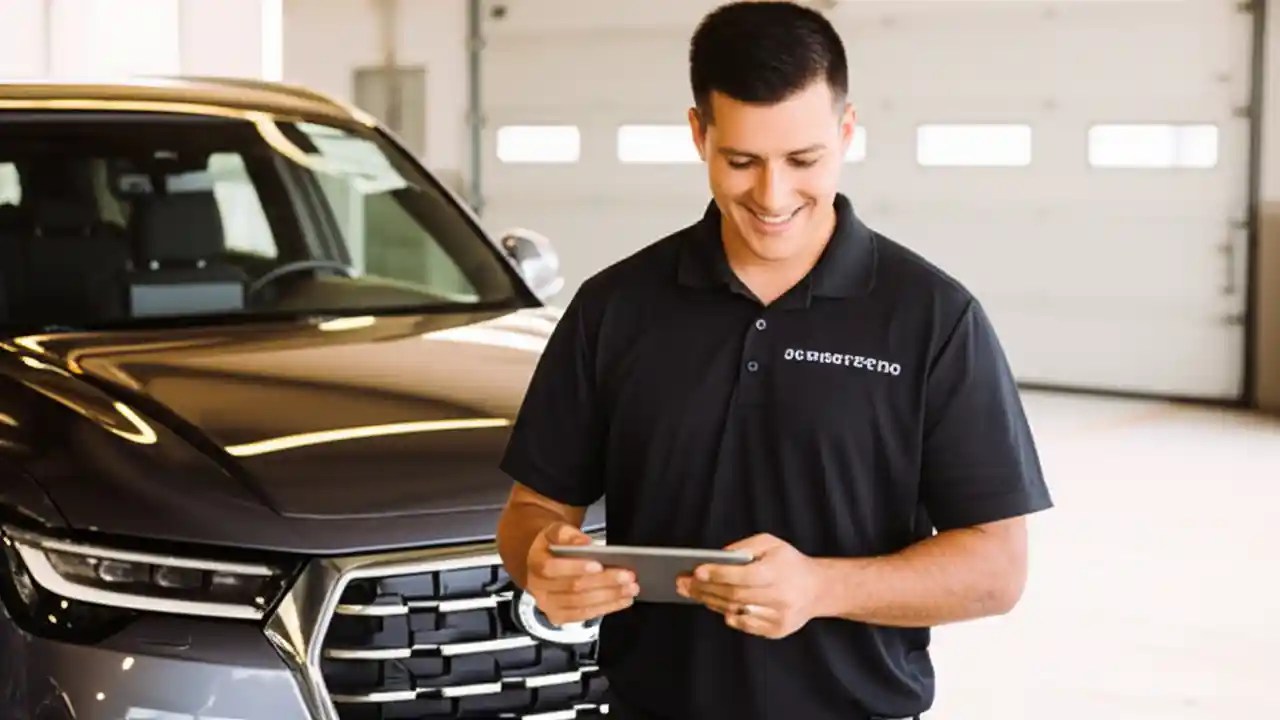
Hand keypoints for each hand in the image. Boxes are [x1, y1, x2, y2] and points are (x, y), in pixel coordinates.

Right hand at [524, 522, 639, 625]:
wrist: (539, 559)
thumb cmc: (551, 544)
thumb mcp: (555, 530)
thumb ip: (568, 534)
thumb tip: (583, 543)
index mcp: (535, 563)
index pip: (553, 568)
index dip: (576, 567)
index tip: (599, 564)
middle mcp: (538, 588)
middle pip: (573, 588)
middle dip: (604, 582)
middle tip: (627, 576)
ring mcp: (548, 605)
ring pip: (581, 604)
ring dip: (609, 597)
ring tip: (630, 588)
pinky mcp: (559, 616)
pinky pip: (584, 615)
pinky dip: (606, 608)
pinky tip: (623, 600)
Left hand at [676, 533, 821, 639]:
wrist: (819, 588)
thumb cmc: (789, 562)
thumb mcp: (771, 543)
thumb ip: (744, 547)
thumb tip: (718, 557)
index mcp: (777, 573)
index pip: (741, 576)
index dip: (717, 574)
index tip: (696, 571)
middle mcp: (779, 597)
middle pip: (734, 595)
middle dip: (704, 589)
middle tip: (682, 582)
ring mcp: (778, 617)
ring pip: (736, 611)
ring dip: (710, 601)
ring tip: (691, 592)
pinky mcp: (777, 630)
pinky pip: (744, 624)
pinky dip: (726, 614)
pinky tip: (712, 603)